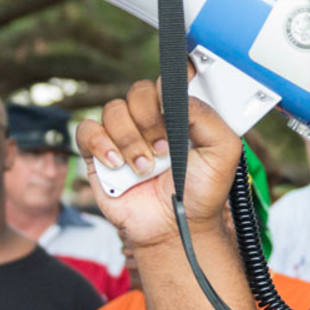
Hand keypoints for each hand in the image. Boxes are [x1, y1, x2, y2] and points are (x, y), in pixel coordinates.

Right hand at [74, 78, 242, 250]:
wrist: (175, 228)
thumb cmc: (199, 193)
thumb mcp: (222, 152)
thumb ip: (206, 116)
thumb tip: (177, 94)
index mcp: (178, 114)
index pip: (166, 82)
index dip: (167, 89)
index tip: (172, 107)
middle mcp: (150, 120)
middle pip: (138, 92)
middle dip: (150, 120)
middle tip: (163, 149)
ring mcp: (123, 136)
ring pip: (114, 110)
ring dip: (130, 140)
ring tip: (145, 168)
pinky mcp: (99, 154)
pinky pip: (86, 130)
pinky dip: (100, 144)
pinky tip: (117, 163)